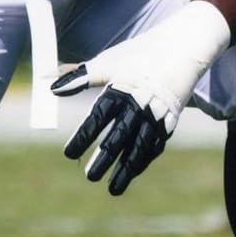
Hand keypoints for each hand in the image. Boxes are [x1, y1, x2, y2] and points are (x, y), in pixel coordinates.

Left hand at [57, 0, 230, 194]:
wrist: (183, 47)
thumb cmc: (139, 54)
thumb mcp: (107, 62)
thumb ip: (80, 77)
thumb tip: (51, 87)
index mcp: (122, 89)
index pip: (98, 117)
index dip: (84, 136)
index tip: (68, 153)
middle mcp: (140, 105)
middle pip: (119, 137)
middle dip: (104, 158)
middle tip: (89, 176)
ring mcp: (157, 115)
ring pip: (140, 148)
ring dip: (126, 169)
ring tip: (113, 189)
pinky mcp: (170, 121)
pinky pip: (155, 145)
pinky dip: (143, 160)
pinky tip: (131, 172)